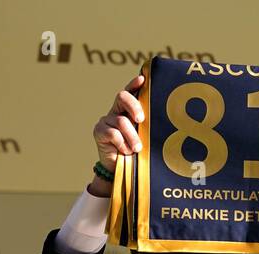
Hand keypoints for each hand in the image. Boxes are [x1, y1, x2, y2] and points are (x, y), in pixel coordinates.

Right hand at [91, 75, 144, 195]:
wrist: (119, 169)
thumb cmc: (135, 151)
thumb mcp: (143, 135)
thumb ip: (146, 124)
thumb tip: (160, 117)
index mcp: (127, 109)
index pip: (130, 91)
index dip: (134, 84)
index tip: (143, 79)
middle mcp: (116, 111)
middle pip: (122, 97)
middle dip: (133, 105)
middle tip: (141, 119)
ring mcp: (106, 120)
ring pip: (121, 121)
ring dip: (131, 136)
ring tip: (137, 148)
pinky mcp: (99, 131)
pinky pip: (113, 134)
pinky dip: (122, 143)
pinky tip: (125, 151)